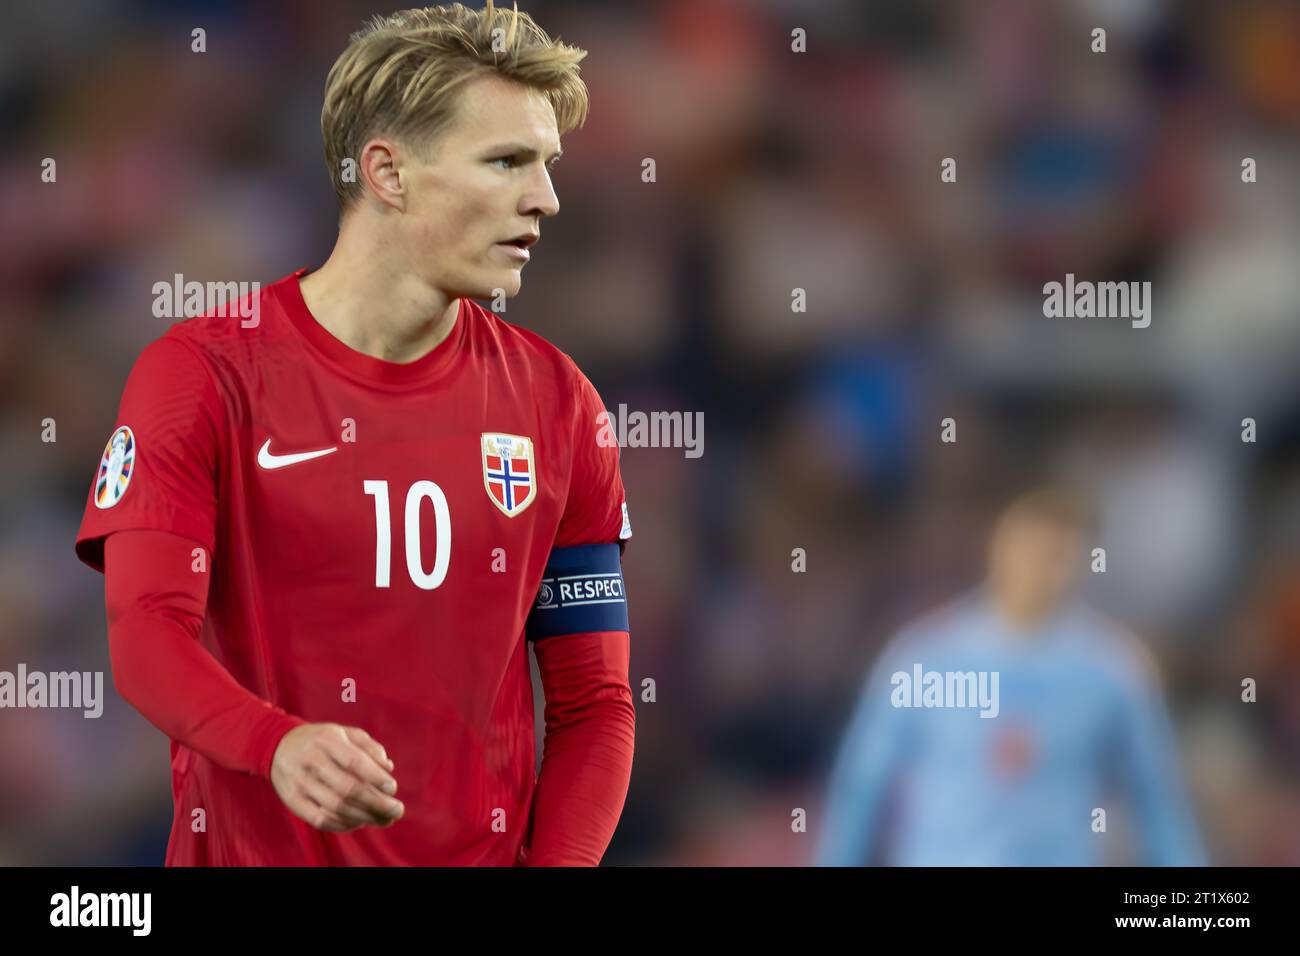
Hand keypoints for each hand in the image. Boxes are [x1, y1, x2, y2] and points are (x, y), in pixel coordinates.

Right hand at [270, 723, 403, 830]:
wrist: (278, 746)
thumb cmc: (321, 740)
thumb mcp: (343, 732)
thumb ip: (368, 746)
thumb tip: (388, 768)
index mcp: (326, 739)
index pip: (354, 761)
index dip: (375, 777)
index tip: (393, 788)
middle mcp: (311, 760)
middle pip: (347, 788)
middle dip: (376, 802)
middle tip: (397, 810)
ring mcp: (299, 782)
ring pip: (336, 807)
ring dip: (364, 816)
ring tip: (384, 819)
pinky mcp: (292, 801)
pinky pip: (320, 819)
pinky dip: (343, 824)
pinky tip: (360, 822)